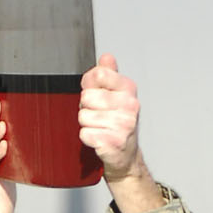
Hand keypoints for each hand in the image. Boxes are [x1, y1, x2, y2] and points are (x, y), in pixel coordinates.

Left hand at [80, 54, 162, 212]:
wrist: (126, 154)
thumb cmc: (116, 122)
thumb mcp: (114, 95)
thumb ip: (106, 75)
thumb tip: (106, 57)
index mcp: (128, 89)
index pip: (99, 74)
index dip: (90, 84)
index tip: (98, 94)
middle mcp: (129, 105)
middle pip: (86, 96)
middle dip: (87, 107)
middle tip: (99, 115)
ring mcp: (123, 124)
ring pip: (83, 116)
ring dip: (87, 124)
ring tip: (100, 128)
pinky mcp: (113, 142)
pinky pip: (84, 133)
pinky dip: (87, 138)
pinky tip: (100, 139)